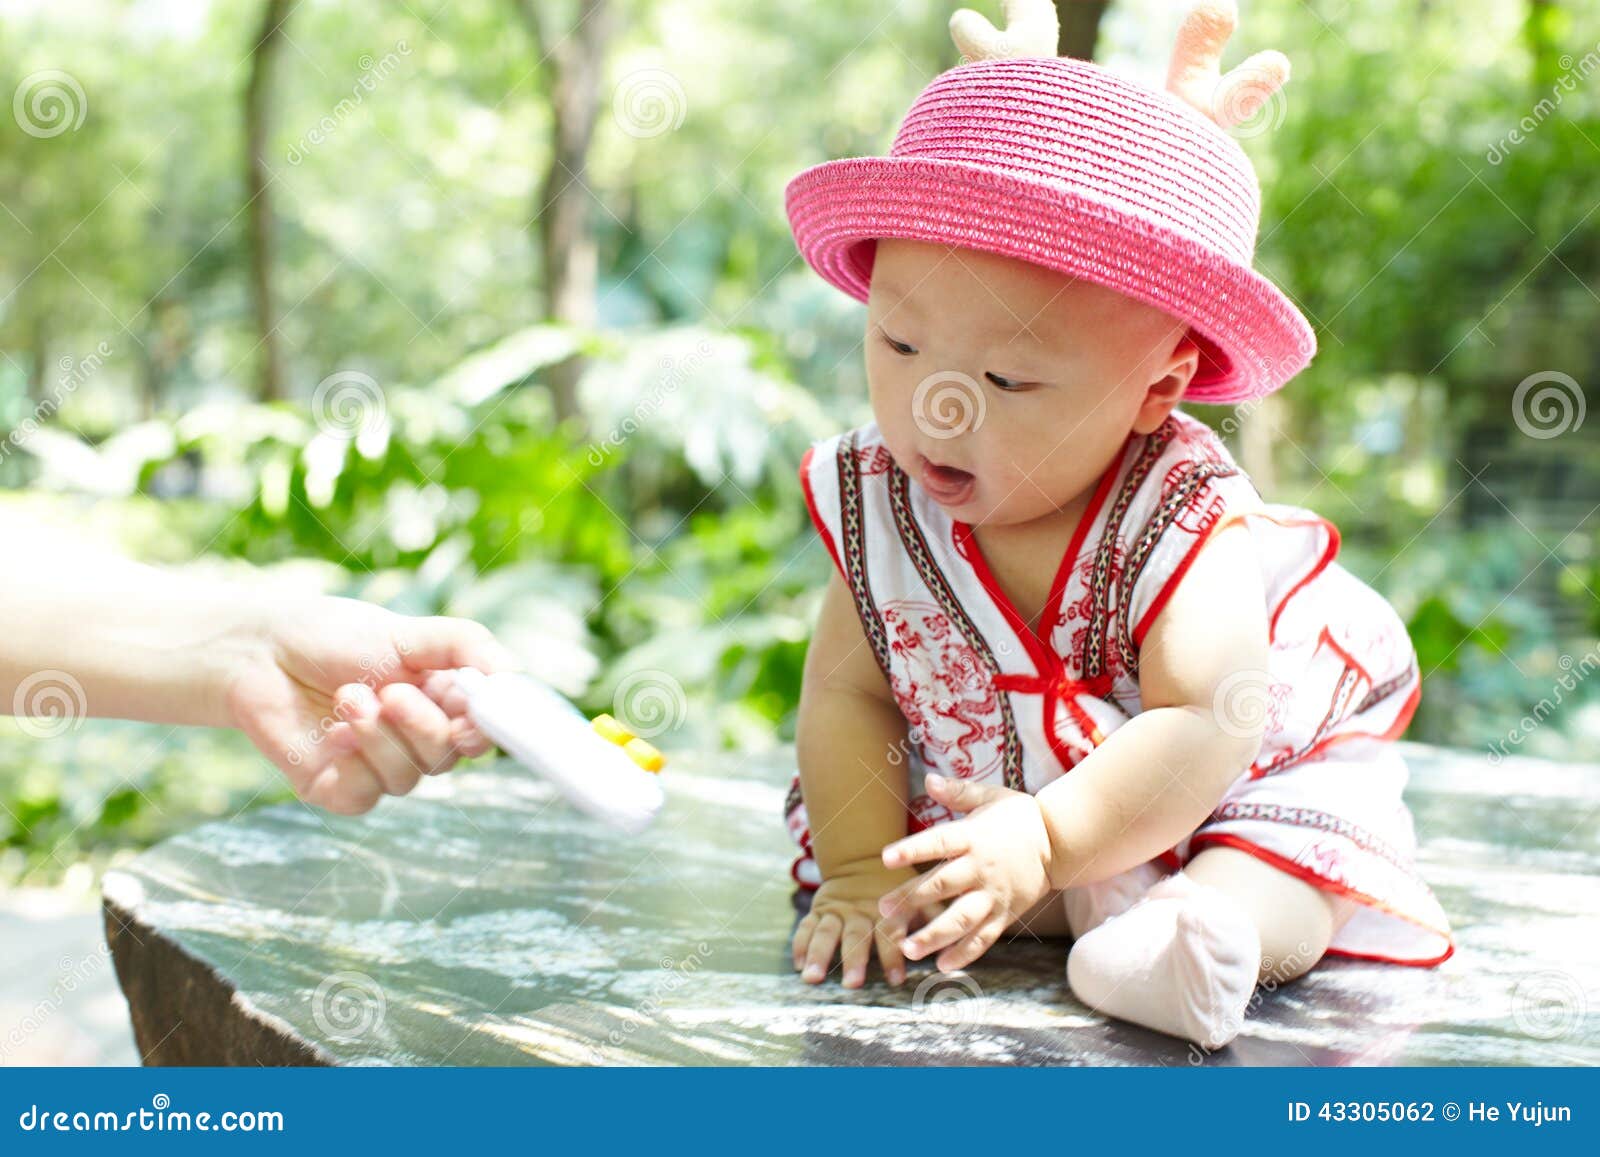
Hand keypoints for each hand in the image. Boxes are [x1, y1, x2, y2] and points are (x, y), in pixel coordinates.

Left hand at [224, 595, 518, 814]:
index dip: (485, 729)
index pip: (484, 729)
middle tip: (390, 692)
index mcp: (442, 700)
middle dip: (423, 726)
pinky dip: (351, 765)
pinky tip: (330, 732)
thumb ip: (465, 646)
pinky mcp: (338, 787)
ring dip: (378, 737)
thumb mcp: (407, 631)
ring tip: (347, 695)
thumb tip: (512, 674)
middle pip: (448, 757)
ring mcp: (378, 766)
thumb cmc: (332, 636)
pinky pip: (364, 796)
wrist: (258, 651)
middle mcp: (416, 738)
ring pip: (407, 778)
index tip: (476, 715)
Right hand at [791, 859, 926, 988]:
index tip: (896, 979)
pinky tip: (798, 965)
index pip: (890, 932)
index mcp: (885, 909)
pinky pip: (806, 927)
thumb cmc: (900, 892)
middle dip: (854, 959)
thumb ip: (935, 916)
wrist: (865, 863)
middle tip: (853, 984)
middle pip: (856, 935)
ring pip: (826, 932)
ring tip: (813, 979)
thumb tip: (960, 941)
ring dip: (819, 955)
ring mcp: (837, 911)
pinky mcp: (819, 910)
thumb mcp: (919, 898)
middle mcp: (860, 910)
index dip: (893, 955)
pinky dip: (801, 944)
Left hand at [878, 773, 1054, 971]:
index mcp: (974, 837)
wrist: (1060, 842)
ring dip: (934, 935)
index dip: (912, 850)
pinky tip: (942, 965)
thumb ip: (959, 791)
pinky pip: (984, 937)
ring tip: (908, 949)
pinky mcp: (1005, 914)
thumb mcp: (991, 796)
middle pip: (944, 885)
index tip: (885, 858)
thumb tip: (928, 780)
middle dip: (912, 899)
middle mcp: (981, 868)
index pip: (939, 843)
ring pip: (961, 919)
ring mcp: (994, 894)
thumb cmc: (1018, 817)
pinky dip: (965, 952)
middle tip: (883, 911)